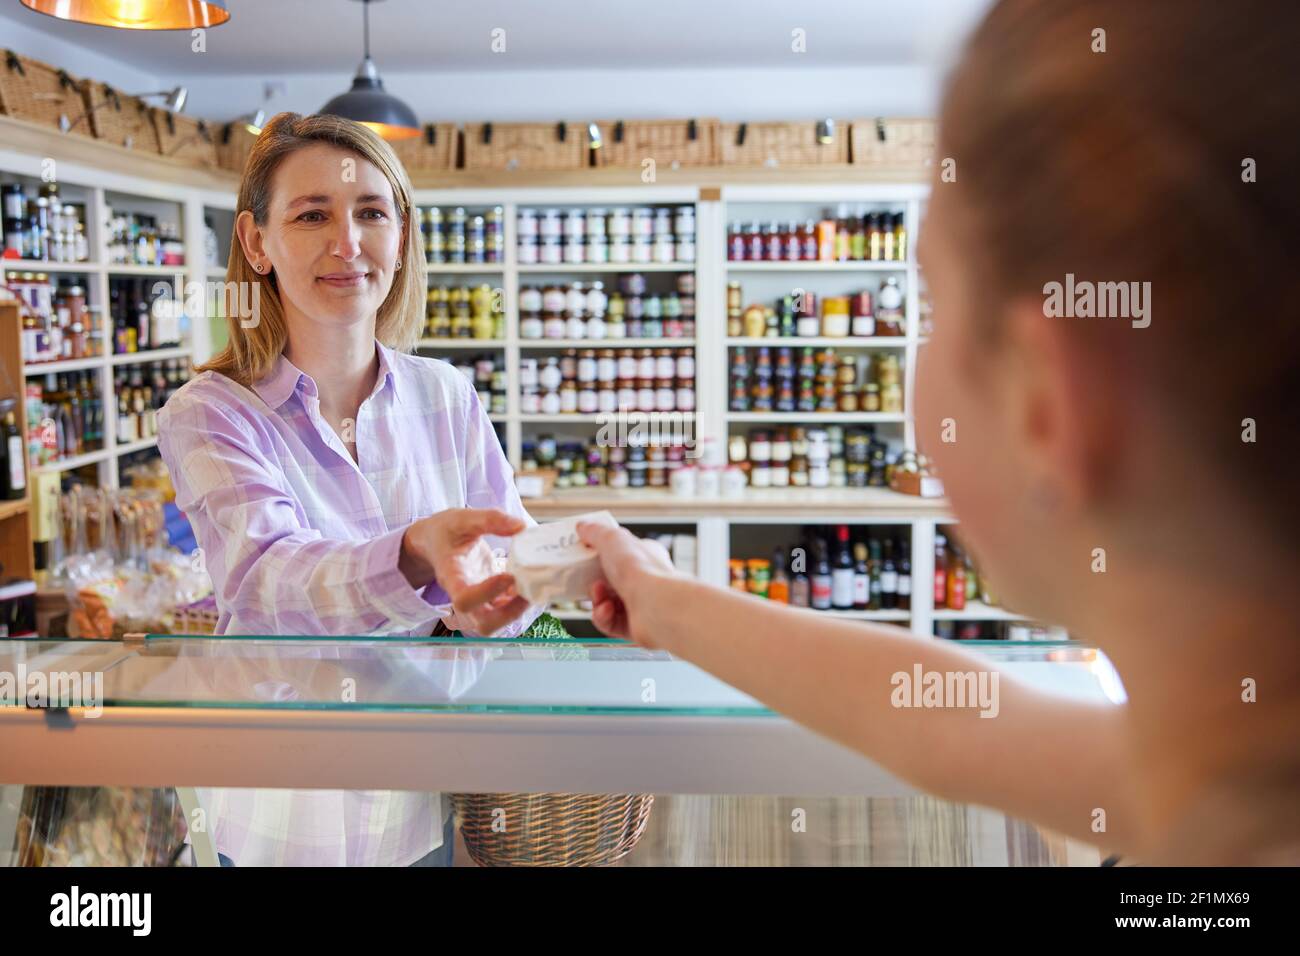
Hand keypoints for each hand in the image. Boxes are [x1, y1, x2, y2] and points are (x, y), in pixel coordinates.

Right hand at [401, 508, 528, 635]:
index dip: (488, 593)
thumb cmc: (444, 531)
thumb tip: (521, 526)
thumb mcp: (462, 518)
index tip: (508, 576)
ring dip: (517, 610)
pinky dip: (517, 603)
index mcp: (451, 577)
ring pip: (495, 623)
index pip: (464, 600)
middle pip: (483, 625)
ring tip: (531, 586)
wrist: (433, 543)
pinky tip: (527, 584)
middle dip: (509, 614)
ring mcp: (476, 601)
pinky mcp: (487, 599)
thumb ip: (490, 519)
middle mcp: (462, 596)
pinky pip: (502, 612)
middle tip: (527, 591)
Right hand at [576, 521, 677, 645]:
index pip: (620, 554)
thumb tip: (583, 526)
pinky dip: (603, 617)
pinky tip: (606, 610)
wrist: (656, 603)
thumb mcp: (612, 538)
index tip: (583, 555)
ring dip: (597, 599)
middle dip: (594, 581)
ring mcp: (640, 605)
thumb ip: (595, 532)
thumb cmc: (641, 569)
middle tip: (585, 578)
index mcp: (644, 557)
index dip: (600, 555)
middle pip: (609, 581)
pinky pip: (609, 623)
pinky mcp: (634, 627)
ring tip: (600, 594)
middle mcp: (644, 581)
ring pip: (606, 604)